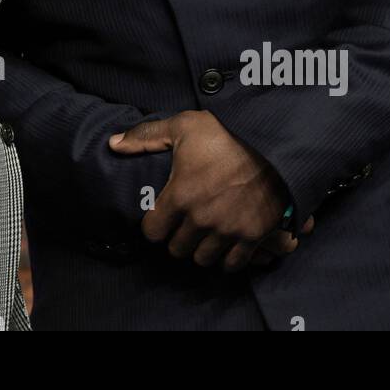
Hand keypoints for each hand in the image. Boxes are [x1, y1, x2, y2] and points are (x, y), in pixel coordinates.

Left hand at [109, 110, 312, 271]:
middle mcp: (201, 219)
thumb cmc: (227, 133)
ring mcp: (228, 231)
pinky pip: (233, 264)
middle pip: (177, 249)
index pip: (152, 232)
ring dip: (201, 249)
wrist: (276, 143)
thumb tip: (113, 144)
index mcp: (180, 195)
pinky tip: (225, 243)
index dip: (154, 224)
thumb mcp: (184, 126)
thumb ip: (146, 136)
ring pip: (202, 259)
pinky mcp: (253, 237)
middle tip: (183, 224)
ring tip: (203, 234)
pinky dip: (228, 257)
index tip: (160, 216)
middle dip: (177, 238)